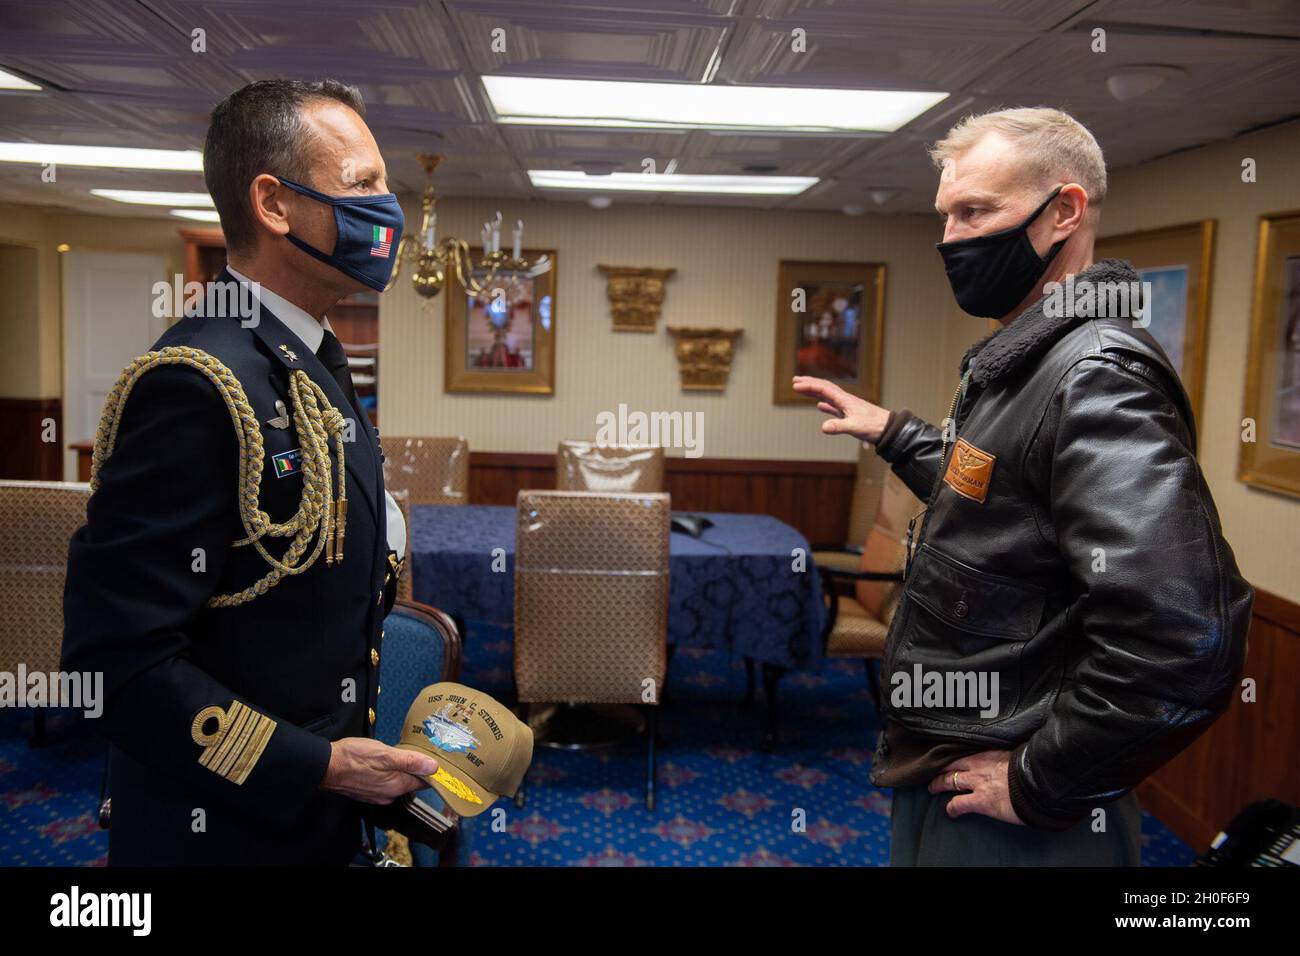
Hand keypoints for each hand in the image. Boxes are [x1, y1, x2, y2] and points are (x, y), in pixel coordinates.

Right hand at [320, 737, 437, 804]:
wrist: (325, 766)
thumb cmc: (353, 758)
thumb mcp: (385, 754)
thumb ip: (410, 761)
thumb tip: (433, 767)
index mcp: (397, 786)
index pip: (423, 782)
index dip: (431, 771)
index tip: (437, 760)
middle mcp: (389, 794)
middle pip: (411, 782)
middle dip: (416, 769)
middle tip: (420, 752)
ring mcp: (377, 794)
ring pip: (397, 782)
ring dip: (401, 771)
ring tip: (402, 754)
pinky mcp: (367, 791)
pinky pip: (384, 783)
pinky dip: (388, 774)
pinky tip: (384, 763)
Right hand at [791, 376, 890, 443]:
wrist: (888, 429)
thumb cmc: (874, 426)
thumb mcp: (855, 427)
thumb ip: (839, 426)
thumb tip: (823, 427)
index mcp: (845, 399)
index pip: (823, 389)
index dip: (809, 386)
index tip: (795, 385)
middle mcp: (845, 400)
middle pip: (824, 387)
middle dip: (809, 383)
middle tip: (794, 380)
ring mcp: (847, 406)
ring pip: (827, 395)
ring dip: (814, 391)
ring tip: (802, 389)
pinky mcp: (849, 414)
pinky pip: (833, 406)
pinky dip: (824, 404)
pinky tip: (819, 406)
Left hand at [929, 750, 1023, 824]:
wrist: (1038, 782)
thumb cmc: (1032, 767)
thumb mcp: (1016, 754)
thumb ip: (1006, 755)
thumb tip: (1011, 756)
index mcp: (987, 753)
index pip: (964, 751)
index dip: (954, 755)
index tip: (947, 756)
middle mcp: (978, 766)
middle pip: (951, 765)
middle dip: (940, 769)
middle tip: (933, 772)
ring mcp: (977, 783)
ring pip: (949, 781)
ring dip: (938, 784)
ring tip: (932, 788)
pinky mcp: (980, 801)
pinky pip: (959, 804)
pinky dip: (952, 808)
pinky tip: (950, 812)